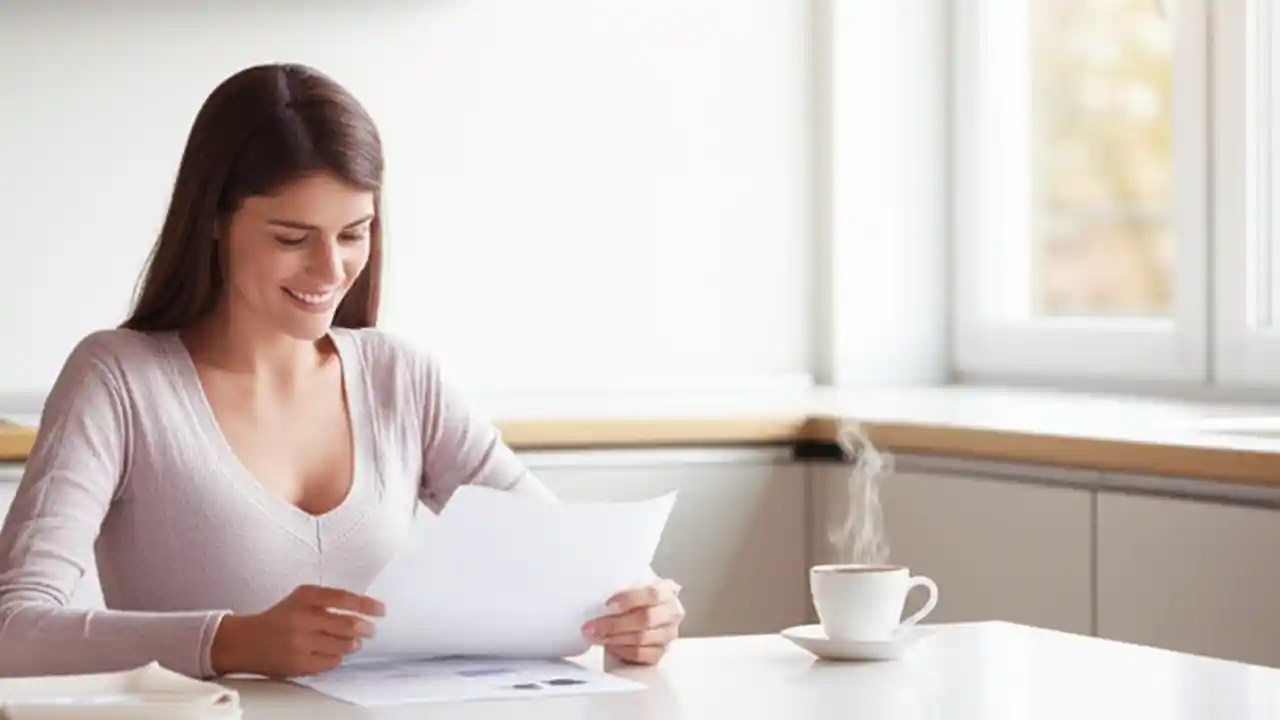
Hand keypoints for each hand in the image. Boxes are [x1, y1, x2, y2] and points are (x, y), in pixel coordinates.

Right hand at [211, 585, 383, 677]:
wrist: (246, 641)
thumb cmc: (280, 618)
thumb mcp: (301, 599)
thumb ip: (328, 600)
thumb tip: (364, 611)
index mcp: (305, 597)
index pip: (343, 598)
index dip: (366, 605)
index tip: (381, 610)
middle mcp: (302, 617)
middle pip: (347, 624)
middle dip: (365, 628)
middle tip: (371, 630)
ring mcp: (301, 642)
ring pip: (342, 645)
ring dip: (353, 644)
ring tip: (353, 642)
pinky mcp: (299, 663)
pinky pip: (331, 662)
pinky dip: (337, 657)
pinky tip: (333, 653)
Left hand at [582, 578, 683, 664]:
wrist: (640, 621)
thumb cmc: (634, 603)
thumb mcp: (631, 590)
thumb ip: (622, 590)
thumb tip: (598, 599)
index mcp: (667, 591)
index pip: (652, 593)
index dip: (629, 599)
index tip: (607, 605)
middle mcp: (672, 613)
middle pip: (645, 619)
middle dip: (614, 623)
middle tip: (592, 626)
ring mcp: (668, 635)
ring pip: (641, 638)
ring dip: (613, 638)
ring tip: (595, 636)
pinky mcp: (660, 653)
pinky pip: (640, 654)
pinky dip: (622, 650)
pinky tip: (609, 646)